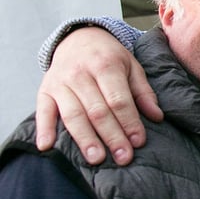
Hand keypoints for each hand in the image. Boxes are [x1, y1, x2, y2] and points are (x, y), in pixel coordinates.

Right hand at [35, 27, 160, 165]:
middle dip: (112, 136)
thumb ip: (143, 92)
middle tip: (123, 158)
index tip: (138, 142)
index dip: (129, 122)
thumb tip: (156, 116)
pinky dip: (43, 129)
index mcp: (106, 65)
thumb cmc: (109, 57)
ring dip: (85, 139)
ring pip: (73, 115)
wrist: (78, 38)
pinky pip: (43, 111)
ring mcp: (60, 83)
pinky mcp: (44, 90)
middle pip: (97, 111)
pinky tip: (46, 147)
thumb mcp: (132, 66)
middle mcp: (80, 74)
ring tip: (96, 159)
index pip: (119, 100)